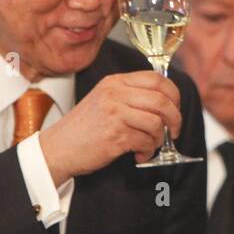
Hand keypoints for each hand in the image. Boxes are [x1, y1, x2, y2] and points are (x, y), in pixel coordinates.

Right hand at [39, 71, 182, 182]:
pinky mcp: (115, 135)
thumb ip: (131, 96)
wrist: (58, 148)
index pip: (157, 79)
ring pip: (157, 123)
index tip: (175, 108)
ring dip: (158, 139)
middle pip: (162, 100)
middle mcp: (115, 94)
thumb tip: (166, 103)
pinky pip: (146, 142)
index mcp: (115, 82)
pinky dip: (147, 151)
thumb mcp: (105, 100)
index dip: (173, 94)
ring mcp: (114, 114)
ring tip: (148, 145)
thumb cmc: (84, 127)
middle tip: (173, 131)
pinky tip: (138, 154)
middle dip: (175, 119)